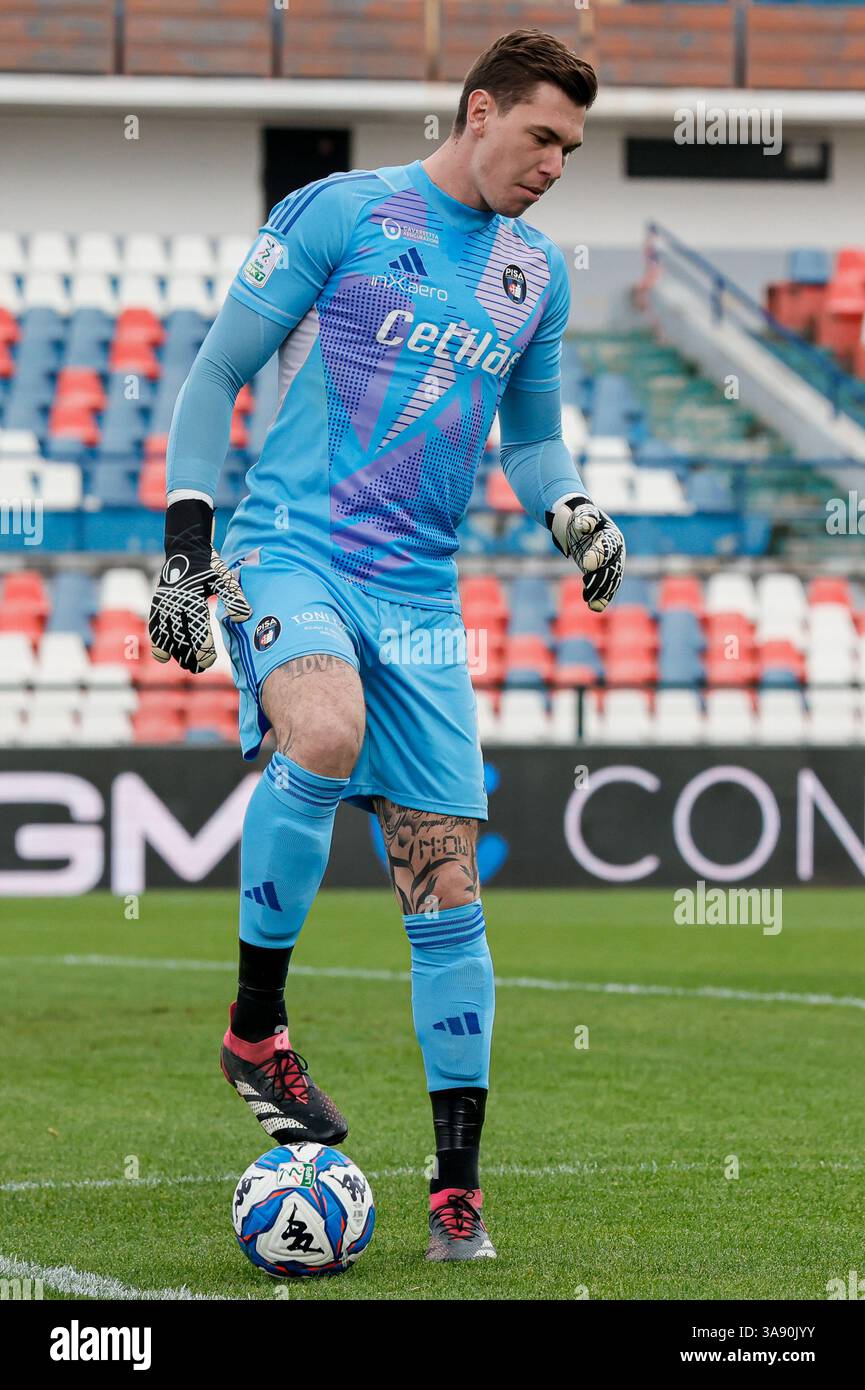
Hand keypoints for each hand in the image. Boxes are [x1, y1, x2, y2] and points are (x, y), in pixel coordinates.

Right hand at [148, 498, 251, 672]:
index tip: (207, 663)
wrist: (186, 548)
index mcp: (192, 597)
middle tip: (199, 669)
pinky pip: (155, 627)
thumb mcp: (225, 578)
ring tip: (186, 666)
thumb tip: (244, 617)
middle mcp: (175, 602)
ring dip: (175, 653)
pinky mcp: (157, 604)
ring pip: (166, 635)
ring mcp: (164, 604)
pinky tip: (163, 657)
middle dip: (189, 655)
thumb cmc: (210, 566)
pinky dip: (158, 642)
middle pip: (180, 636)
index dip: (201, 648)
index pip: (196, 629)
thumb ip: (234, 597)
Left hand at [546, 493, 625, 611]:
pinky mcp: (604, 574)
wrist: (581, 527)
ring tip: (591, 602)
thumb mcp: (583, 514)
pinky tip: (594, 606)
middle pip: (612, 568)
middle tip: (588, 585)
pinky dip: (601, 598)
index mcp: (612, 537)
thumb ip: (585, 518)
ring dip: (601, 592)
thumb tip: (583, 525)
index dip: (599, 556)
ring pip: (610, 581)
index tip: (587, 565)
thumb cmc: (582, 518)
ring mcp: (611, 565)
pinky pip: (606, 588)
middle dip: (601, 578)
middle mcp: (616, 553)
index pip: (608, 548)